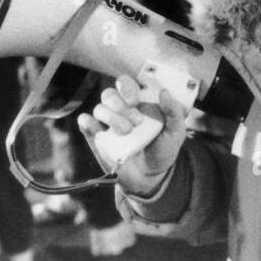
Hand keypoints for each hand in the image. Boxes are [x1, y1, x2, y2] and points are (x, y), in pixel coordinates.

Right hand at [77, 74, 190, 196]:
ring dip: (112, 117)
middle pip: (109, 94)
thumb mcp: (175, 133)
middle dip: (120, 105)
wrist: (149, 177)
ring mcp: (107, 122)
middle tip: (137, 122)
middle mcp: (120, 109)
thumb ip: (174, 112)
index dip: (127, 87)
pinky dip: (89, 122)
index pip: (126, 83)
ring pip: (99, 108)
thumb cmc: (162, 150)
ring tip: (127, 132)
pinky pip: (85, 122)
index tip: (135, 100)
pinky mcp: (96, 136)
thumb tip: (164, 92)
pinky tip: (100, 131)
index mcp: (138, 102)